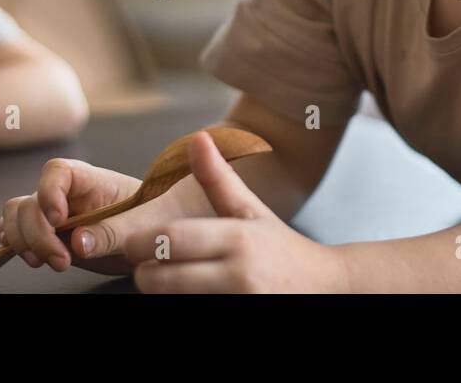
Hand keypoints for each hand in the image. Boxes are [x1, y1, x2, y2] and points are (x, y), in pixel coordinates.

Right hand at [0, 158, 154, 273]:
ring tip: (49, 262)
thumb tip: (78, 242)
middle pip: (30, 201)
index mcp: (92, 181)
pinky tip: (32, 257)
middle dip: (38, 234)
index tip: (59, 219)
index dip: (49, 192)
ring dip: (23, 241)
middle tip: (62, 260)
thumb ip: (111, 233)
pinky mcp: (47, 234)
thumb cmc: (155, 221)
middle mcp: (67, 194)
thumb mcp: (142, 227)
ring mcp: (53, 213)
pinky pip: (14, 230)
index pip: (57, 171)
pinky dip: (13, 242)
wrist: (155, 239)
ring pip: (16, 215)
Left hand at [123, 131, 347, 292]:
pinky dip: (183, 305)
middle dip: (146, 274)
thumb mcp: (251, 210)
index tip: (134, 243)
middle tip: (147, 268)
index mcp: (237, 237)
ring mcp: (240, 304)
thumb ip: (218, 178)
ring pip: (175, 301)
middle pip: (163, 279)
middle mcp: (238, 274)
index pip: (172, 239)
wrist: (326, 286)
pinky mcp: (240, 322)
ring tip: (171, 281)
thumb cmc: (280, 247)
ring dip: (164, 294)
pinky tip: (193, 294)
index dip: (141, 243)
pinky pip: (194, 314)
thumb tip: (196, 137)